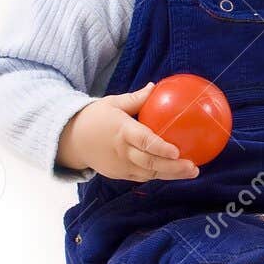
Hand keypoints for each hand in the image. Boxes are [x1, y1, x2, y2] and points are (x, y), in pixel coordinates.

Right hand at [55, 82, 199, 182]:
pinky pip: (142, 177)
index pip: (143, 141)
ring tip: (192, 172)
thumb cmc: (95, 118)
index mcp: (121, 131)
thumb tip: (155, 87)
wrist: (70, 140)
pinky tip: (176, 173)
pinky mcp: (119, 174)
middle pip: (149, 162)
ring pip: (148, 173)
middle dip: (172, 167)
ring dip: (170, 174)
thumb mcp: (112, 103)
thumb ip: (136, 98)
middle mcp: (121, 151)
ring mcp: (120, 166)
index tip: (176, 151)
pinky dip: (158, 175)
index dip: (160, 148)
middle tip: (193, 167)